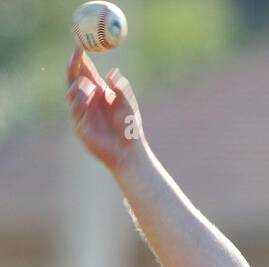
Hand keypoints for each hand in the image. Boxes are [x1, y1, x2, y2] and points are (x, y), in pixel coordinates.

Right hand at [65, 46, 144, 170]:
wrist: (128, 152)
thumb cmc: (129, 128)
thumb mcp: (128, 104)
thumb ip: (122, 88)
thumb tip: (113, 73)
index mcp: (98, 91)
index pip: (85, 71)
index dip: (81, 58)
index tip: (80, 45)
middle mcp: (88, 100)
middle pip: (74, 78)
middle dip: (73, 65)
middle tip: (77, 54)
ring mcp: (82, 113)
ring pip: (72, 92)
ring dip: (79, 85)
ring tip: (90, 85)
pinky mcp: (80, 127)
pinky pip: (76, 110)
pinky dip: (80, 100)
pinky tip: (88, 94)